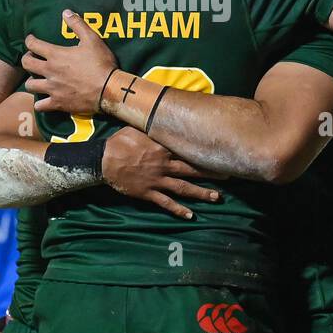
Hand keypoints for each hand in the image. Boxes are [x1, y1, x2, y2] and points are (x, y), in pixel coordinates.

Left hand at [23, 10, 118, 114]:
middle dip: (26, 59)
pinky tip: (44, 100)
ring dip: (32, 81)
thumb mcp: (92, 39)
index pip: (33, 44)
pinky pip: (40, 106)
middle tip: (33, 58)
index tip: (31, 39)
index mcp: (56, 55)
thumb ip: (78, 25)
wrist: (108, 89)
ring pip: (30, 86)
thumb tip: (66, 12)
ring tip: (37, 79)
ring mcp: (52, 89)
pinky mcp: (57, 103)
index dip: (30, 40)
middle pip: (26, 64)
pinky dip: (40, 103)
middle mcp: (50, 71)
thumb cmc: (101, 63)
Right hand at [102, 127, 220, 219]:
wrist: (103, 159)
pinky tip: (190, 215)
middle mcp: (164, 165)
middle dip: (211, 173)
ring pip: (183, 188)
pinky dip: (178, 209)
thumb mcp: (139, 128)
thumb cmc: (120, 141)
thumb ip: (154, 127)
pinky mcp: (148, 193)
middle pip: (192, 170)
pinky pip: (166, 202)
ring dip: (201, 193)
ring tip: (217, 197)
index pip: (188, 151)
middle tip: (229, 176)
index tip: (220, 154)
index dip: (205, 153)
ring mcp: (157, 180)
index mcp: (163, 148)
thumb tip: (164, 117)